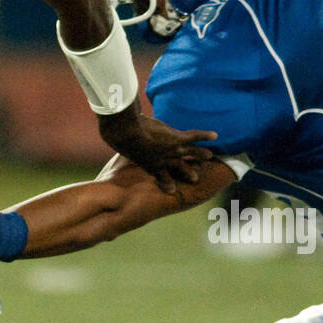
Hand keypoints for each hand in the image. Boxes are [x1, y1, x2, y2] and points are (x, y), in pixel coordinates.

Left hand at [98, 106, 216, 191]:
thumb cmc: (119, 138)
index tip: (171, 189)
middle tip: (196, 178)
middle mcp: (163, 161)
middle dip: (187, 173)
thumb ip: (118, 144)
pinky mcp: (177, 139)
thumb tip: (107, 136)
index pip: (161, 177)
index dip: (167, 183)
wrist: (126, 133)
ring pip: (191, 154)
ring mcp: (172, 151)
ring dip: (200, 154)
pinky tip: (215, 135)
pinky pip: (194, 137)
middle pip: (179, 169)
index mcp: (149, 165)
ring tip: (211, 156)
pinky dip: (205, 135)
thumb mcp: (118, 145)